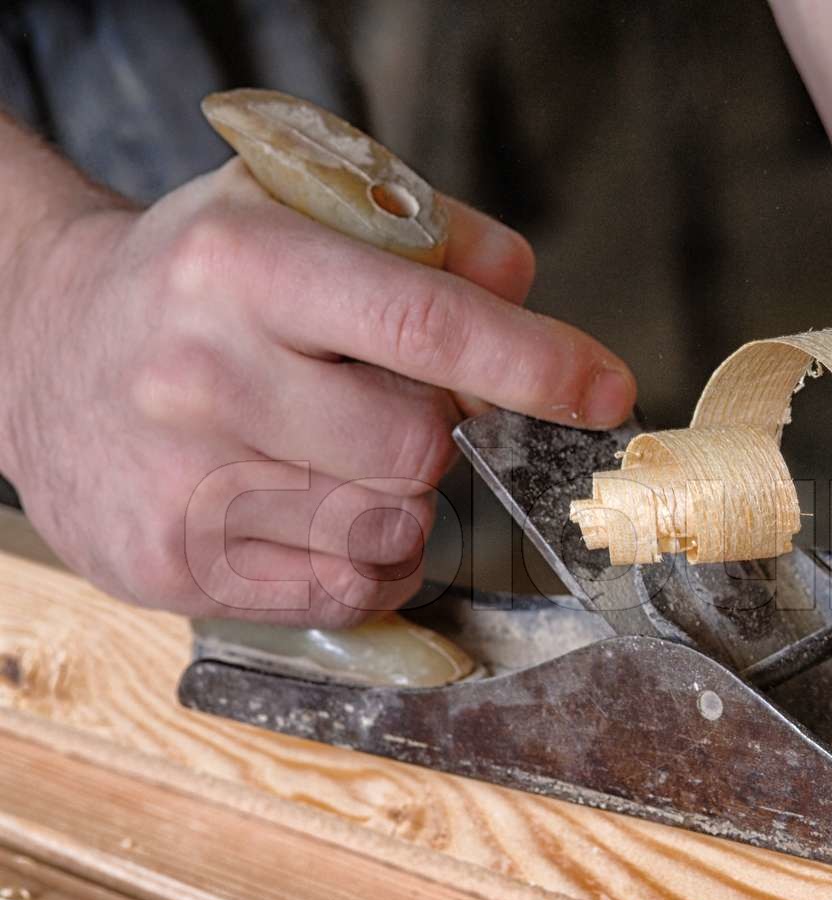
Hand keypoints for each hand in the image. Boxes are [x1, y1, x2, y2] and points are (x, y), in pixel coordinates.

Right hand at [0, 159, 634, 625]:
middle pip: (419, 448)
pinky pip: (348, 589)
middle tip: (404, 406)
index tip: (607, 390)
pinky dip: (375, 560)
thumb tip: (524, 289)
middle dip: (445, 435)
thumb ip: (427, 238)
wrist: (40, 343)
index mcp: (242, 266)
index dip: (537, 365)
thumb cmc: (202, 279)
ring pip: (391, 530)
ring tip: (351, 456)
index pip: (426, 326)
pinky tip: (330, 512)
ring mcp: (183, 483)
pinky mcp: (173, 565)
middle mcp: (201, 373)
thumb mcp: (297, 210)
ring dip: (411, 503)